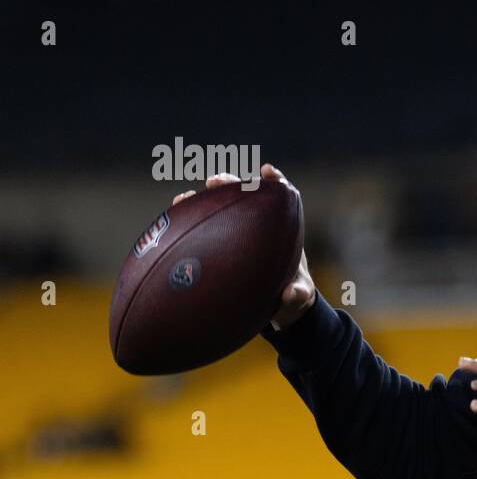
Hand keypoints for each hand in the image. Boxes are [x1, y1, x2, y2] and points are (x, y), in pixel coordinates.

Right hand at [172, 163, 316, 329]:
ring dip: (203, 200)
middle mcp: (258, 226)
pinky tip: (174, 213)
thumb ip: (298, 294)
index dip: (274, 181)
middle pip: (245, 196)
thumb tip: (289, 293)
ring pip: (221, 208)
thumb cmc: (292, 294)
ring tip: (186, 197)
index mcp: (282, 231)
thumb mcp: (299, 296)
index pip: (280, 198)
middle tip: (214, 181)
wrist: (277, 306)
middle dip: (230, 185)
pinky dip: (188, 219)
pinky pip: (202, 229)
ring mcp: (238, 233)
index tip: (266, 171)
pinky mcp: (220, 245)